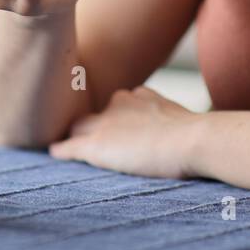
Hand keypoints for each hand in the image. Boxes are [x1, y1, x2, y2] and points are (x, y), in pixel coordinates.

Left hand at [48, 86, 200, 179]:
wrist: (191, 139)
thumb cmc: (195, 134)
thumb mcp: (180, 118)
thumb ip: (169, 120)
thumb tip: (179, 130)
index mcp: (138, 97)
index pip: (117, 106)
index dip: (114, 119)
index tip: (116, 129)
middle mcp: (118, 103)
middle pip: (93, 115)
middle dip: (89, 125)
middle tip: (85, 137)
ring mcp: (104, 123)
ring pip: (78, 128)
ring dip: (74, 137)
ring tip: (65, 146)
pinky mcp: (96, 145)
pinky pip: (69, 146)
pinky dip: (60, 150)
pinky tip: (54, 153)